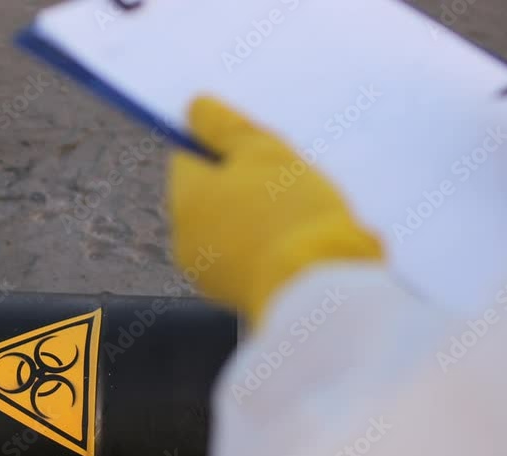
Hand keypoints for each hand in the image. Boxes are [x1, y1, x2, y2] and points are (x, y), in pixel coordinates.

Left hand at [166, 97, 382, 324]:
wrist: (321, 294)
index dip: (220, 143)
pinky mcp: (239, 296)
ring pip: (229, 225)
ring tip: (299, 207)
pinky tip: (299, 239)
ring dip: (256, 212)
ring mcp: (210, 274)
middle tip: (286, 172)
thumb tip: (195, 109)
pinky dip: (266, 243)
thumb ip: (226, 128)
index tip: (255, 140)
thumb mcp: (263, 154)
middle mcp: (185, 240)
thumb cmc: (292, 215)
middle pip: (208, 193)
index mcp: (184, 200)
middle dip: (241, 179)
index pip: (187, 157)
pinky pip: (247, 256)